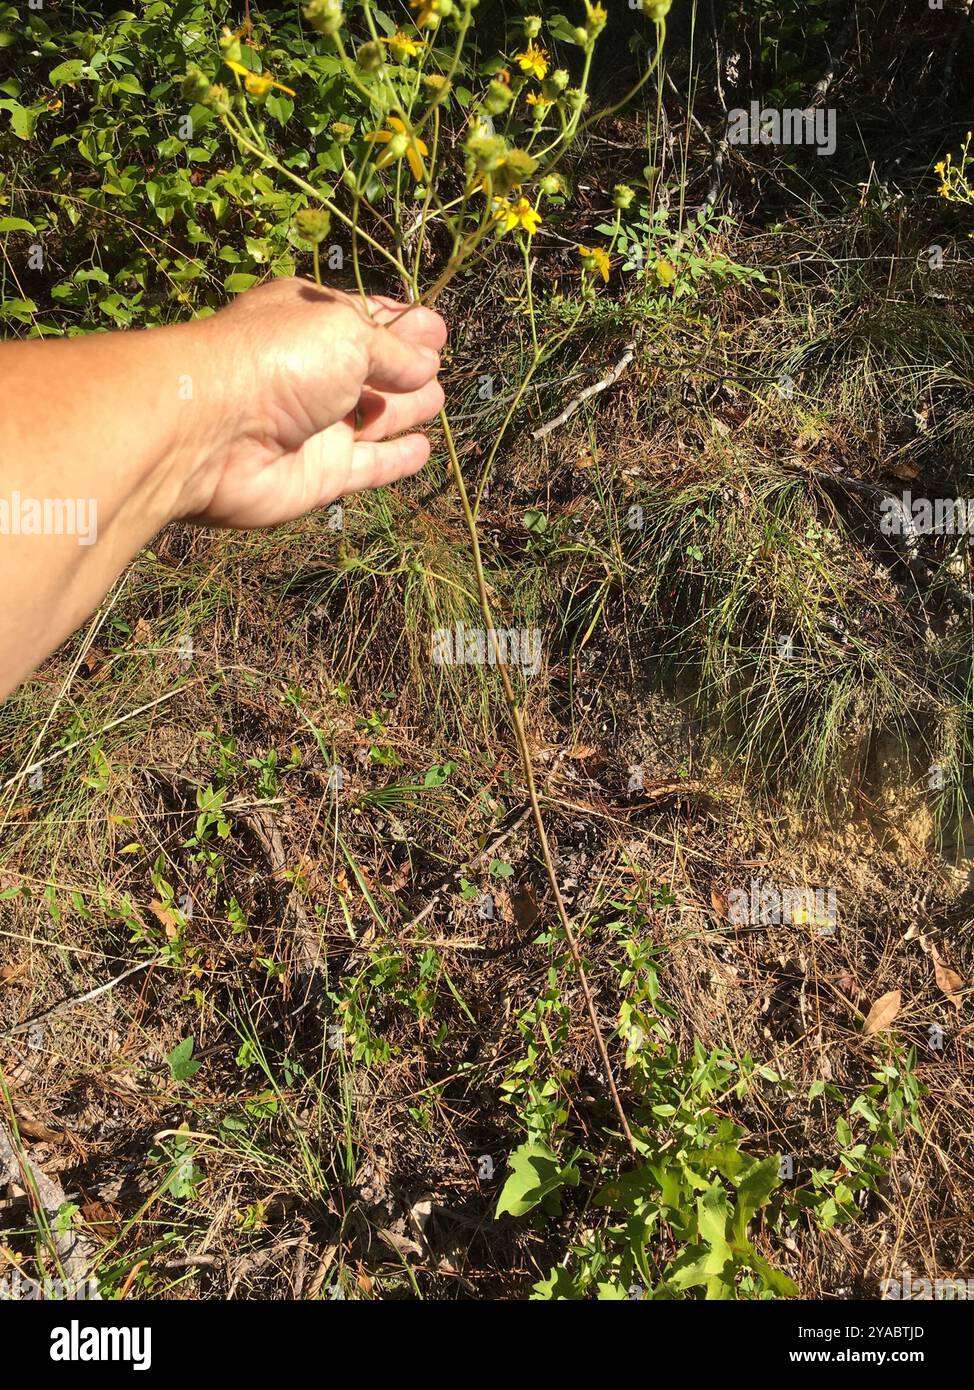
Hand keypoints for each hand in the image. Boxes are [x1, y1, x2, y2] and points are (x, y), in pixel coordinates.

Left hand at [178, 277, 446, 527]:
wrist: (214, 432)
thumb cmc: (277, 360)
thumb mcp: (346, 333)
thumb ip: (393, 352)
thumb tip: (426, 367)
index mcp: (310, 322)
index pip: (365, 319)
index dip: (402, 323)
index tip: (436, 327)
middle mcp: (312, 372)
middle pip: (371, 369)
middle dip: (407, 365)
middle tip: (438, 362)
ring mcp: (316, 426)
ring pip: (374, 417)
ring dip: (406, 408)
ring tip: (437, 400)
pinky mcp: (321, 474)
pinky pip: (370, 466)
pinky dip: (397, 459)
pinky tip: (421, 448)